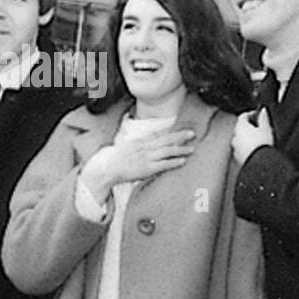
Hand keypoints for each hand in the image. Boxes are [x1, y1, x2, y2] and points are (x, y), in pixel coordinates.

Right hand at [81, 127, 195, 202]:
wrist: (106, 167)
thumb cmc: (113, 159)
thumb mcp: (124, 147)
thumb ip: (135, 146)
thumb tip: (142, 145)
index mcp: (139, 141)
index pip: (158, 135)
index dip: (170, 132)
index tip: (180, 129)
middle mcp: (145, 147)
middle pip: (166, 140)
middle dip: (180, 136)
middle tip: (192, 133)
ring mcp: (147, 157)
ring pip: (168, 151)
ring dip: (181, 149)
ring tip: (192, 148)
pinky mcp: (147, 168)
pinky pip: (164, 164)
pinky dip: (174, 162)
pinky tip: (183, 161)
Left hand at [231, 109, 273, 163]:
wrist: (260, 164)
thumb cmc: (262, 146)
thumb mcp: (266, 128)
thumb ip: (263, 118)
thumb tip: (263, 111)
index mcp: (240, 127)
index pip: (243, 116)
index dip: (251, 113)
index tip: (258, 114)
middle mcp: (235, 137)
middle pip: (241, 128)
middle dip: (249, 127)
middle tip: (260, 127)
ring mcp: (235, 148)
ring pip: (240, 139)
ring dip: (248, 138)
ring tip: (259, 139)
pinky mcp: (238, 158)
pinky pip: (242, 149)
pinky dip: (247, 147)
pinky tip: (255, 149)